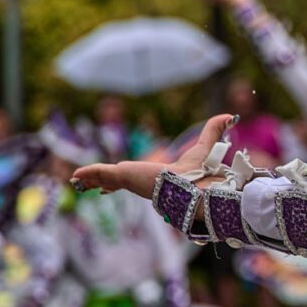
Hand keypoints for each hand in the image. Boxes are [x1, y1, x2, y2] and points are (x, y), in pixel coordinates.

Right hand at [72, 114, 233, 200]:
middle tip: (88, 185)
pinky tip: (76, 178)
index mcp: (156, 178)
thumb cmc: (200, 172)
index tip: (114, 184)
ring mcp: (132, 182)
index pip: (137, 179)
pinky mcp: (124, 179)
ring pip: (107, 179)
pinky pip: (101, 175)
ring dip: (92, 179)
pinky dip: (88, 175)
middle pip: (118, 182)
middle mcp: (142, 182)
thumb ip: (214, 131)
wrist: (194, 190)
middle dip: (103, 183)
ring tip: (78, 181)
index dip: (124, 179)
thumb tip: (230, 116)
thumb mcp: (203, 146)